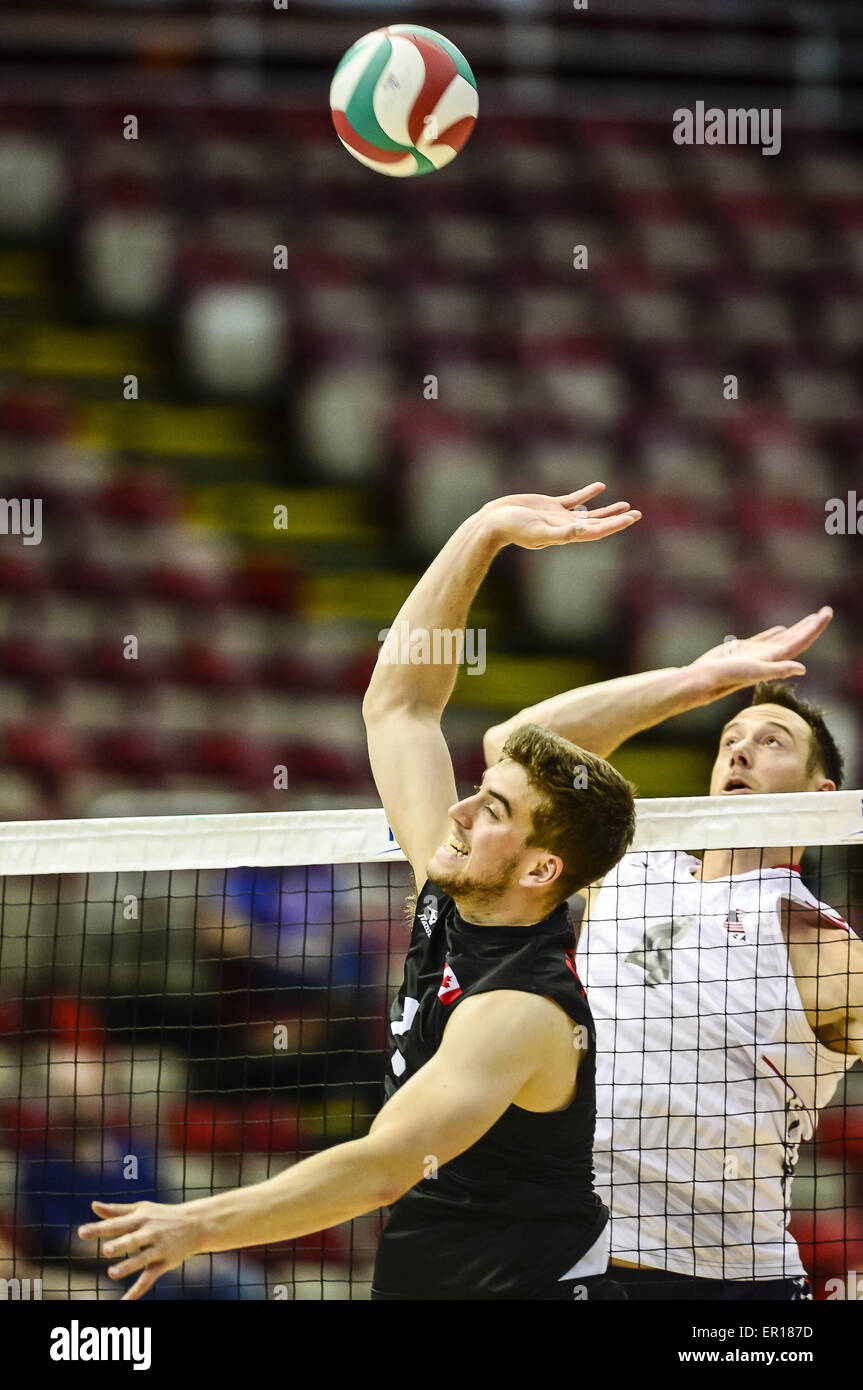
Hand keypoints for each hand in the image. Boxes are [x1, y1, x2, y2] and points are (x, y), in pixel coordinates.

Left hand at [78, 1198, 204, 1300]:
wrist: (195, 1224)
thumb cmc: (161, 1216)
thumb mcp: (140, 1210)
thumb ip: (116, 1211)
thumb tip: (93, 1206)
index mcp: (139, 1219)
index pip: (116, 1224)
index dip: (99, 1228)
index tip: (81, 1233)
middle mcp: (149, 1232)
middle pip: (132, 1239)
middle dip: (120, 1244)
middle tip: (106, 1250)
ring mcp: (157, 1248)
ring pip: (141, 1260)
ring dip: (128, 1266)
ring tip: (112, 1273)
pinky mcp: (164, 1263)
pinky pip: (149, 1278)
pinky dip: (137, 1291)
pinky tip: (125, 1302)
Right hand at [482, 483, 640, 549]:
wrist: (493, 521)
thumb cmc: (513, 529)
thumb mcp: (538, 531)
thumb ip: (560, 533)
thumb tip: (581, 531)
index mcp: (566, 535)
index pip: (597, 531)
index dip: (615, 525)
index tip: (631, 518)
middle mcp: (566, 527)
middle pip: (598, 524)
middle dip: (618, 519)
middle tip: (637, 514)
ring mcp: (559, 516)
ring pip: (590, 513)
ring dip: (607, 510)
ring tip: (625, 505)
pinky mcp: (551, 505)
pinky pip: (574, 499)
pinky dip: (588, 494)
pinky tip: (600, 487)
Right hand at [687, 607, 832, 701]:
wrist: (702, 681)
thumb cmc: (725, 677)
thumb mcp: (753, 671)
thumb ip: (778, 669)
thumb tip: (802, 669)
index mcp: (774, 659)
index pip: (800, 641)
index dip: (814, 629)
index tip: (826, 614)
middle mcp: (769, 657)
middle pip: (797, 639)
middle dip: (812, 626)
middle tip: (827, 611)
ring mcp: (757, 654)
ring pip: (783, 638)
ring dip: (797, 628)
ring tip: (812, 618)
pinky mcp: (743, 650)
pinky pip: (765, 639)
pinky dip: (776, 633)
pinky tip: (782, 629)